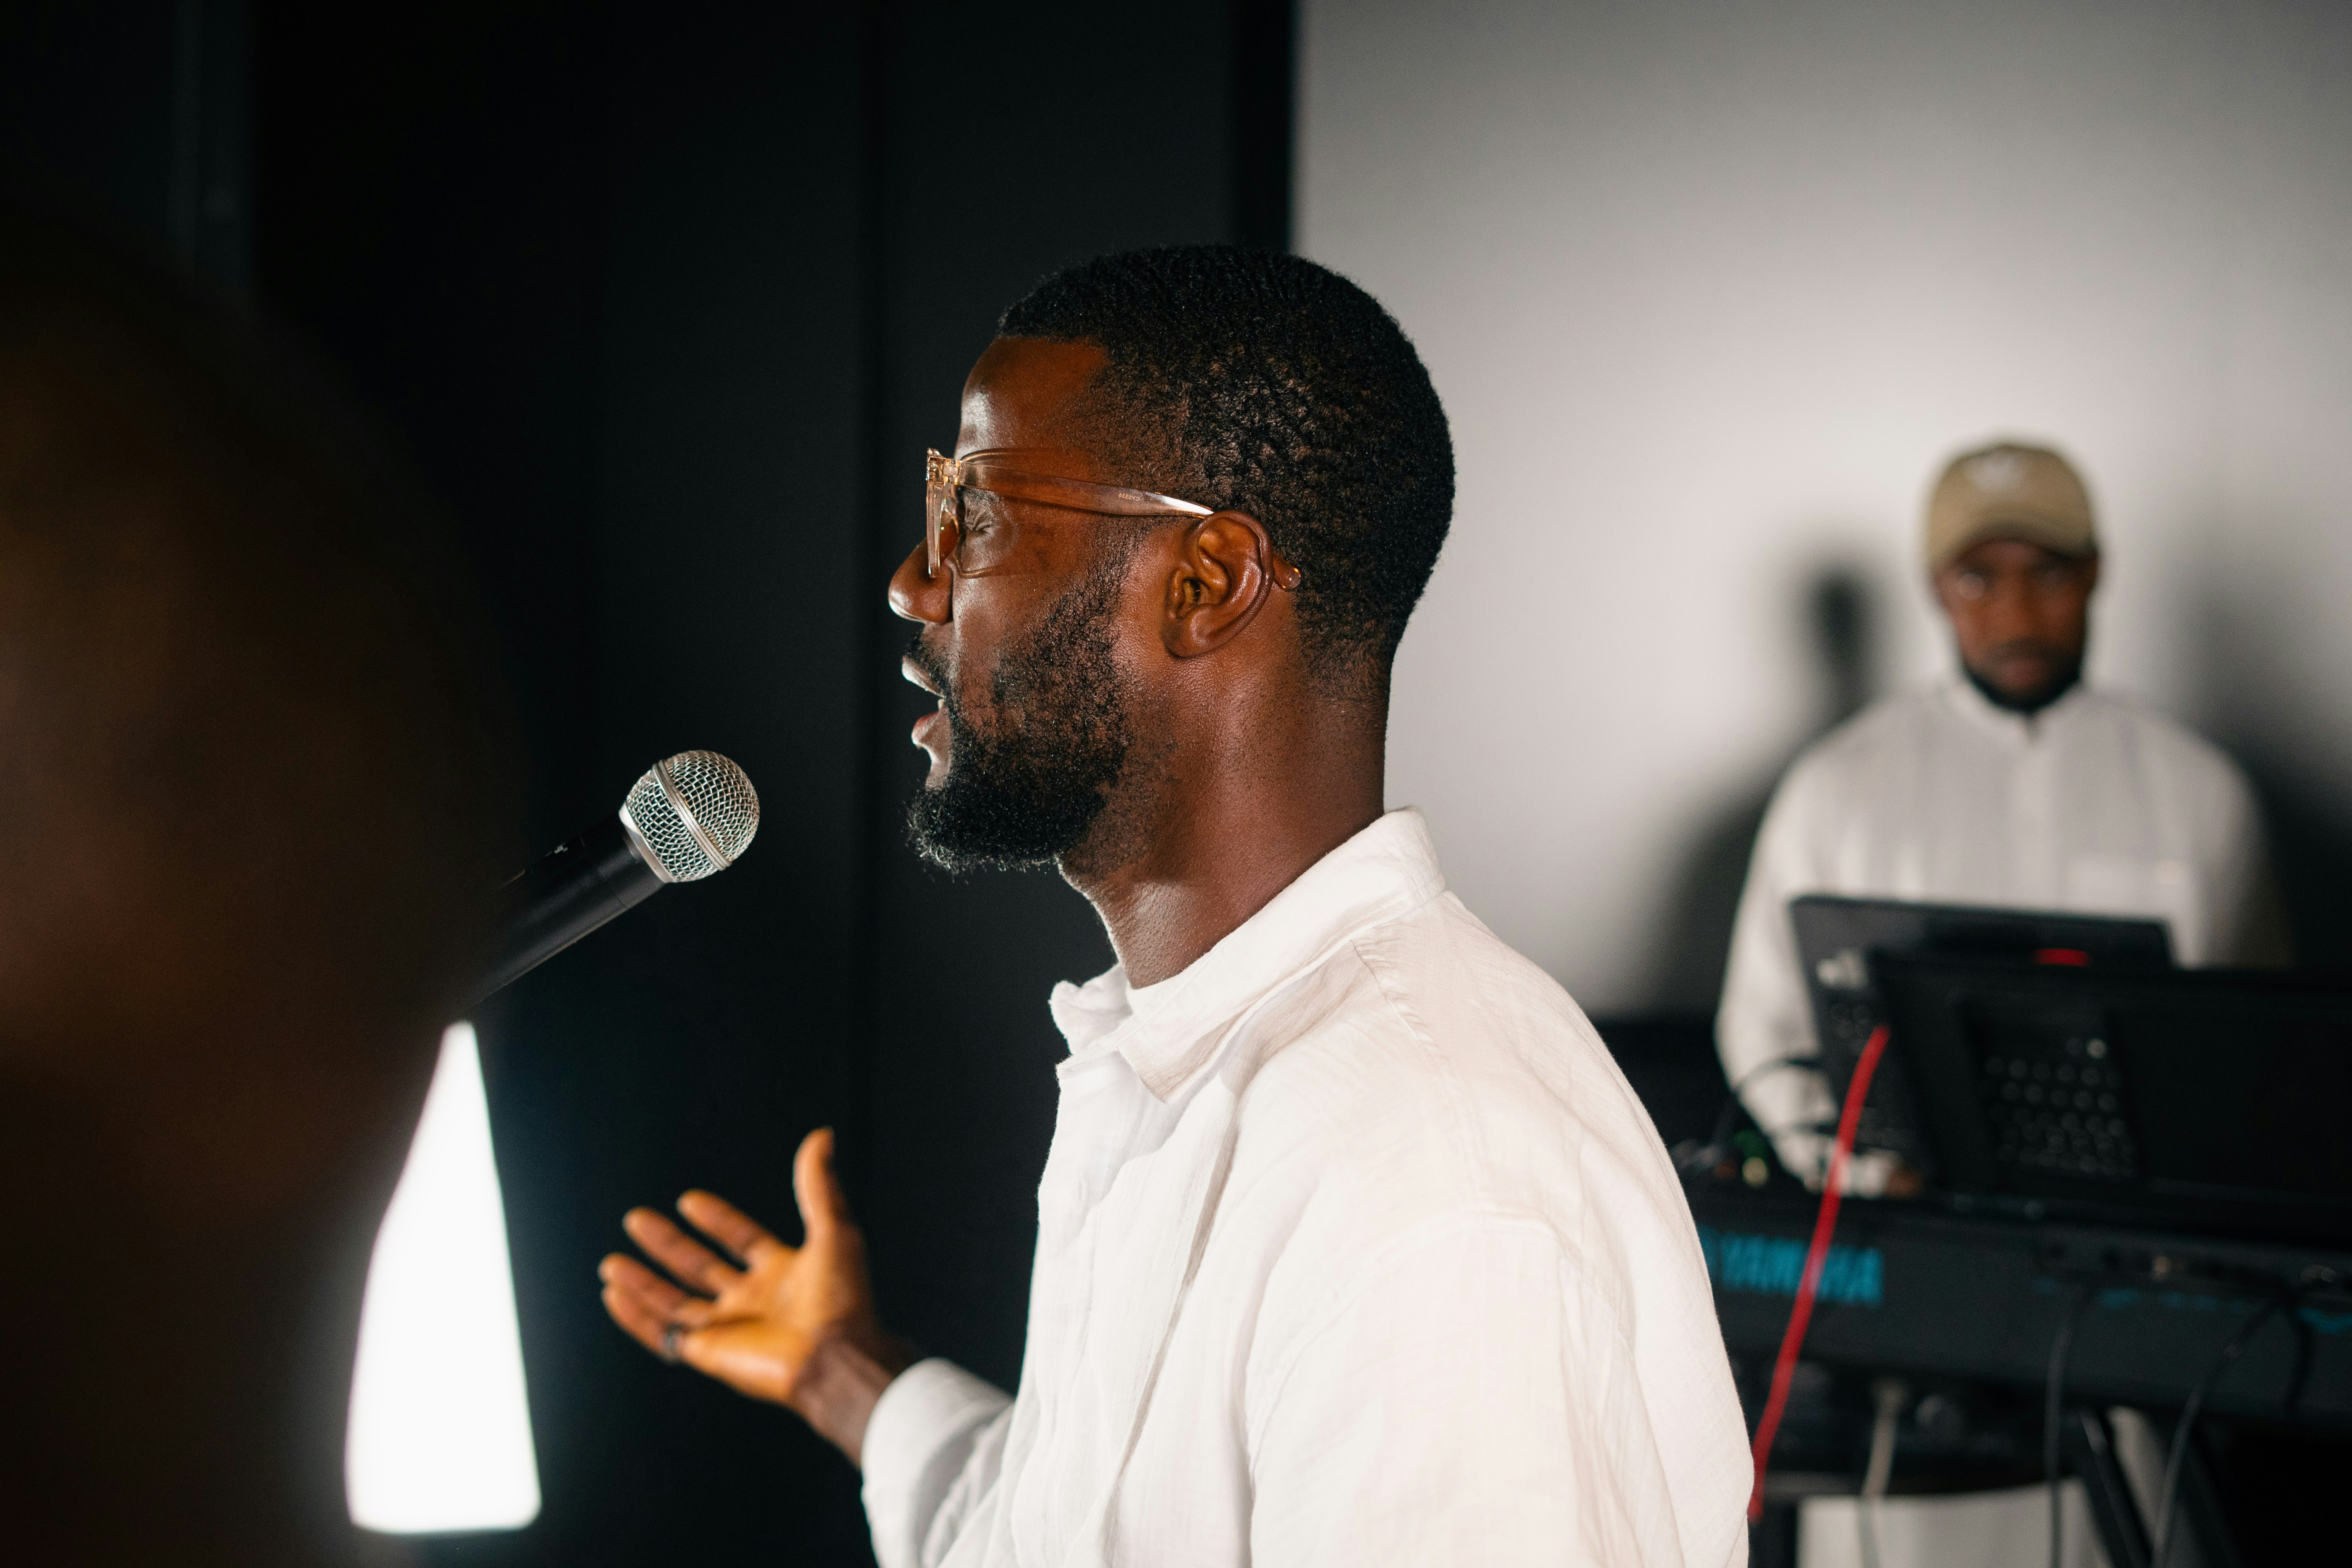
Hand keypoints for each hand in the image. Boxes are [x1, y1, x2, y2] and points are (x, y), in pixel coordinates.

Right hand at [599, 1127, 913, 1463]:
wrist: (836, 1356)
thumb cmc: (843, 1299)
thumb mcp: (834, 1231)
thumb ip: (818, 1187)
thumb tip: (821, 1135)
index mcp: (782, 1273)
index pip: (741, 1241)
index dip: (717, 1220)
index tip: (689, 1200)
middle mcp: (753, 1301)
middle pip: (699, 1268)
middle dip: (667, 1245)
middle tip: (636, 1219)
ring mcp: (730, 1329)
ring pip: (675, 1303)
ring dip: (643, 1282)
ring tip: (611, 1263)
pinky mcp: (710, 1354)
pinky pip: (664, 1336)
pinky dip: (637, 1318)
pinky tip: (614, 1295)